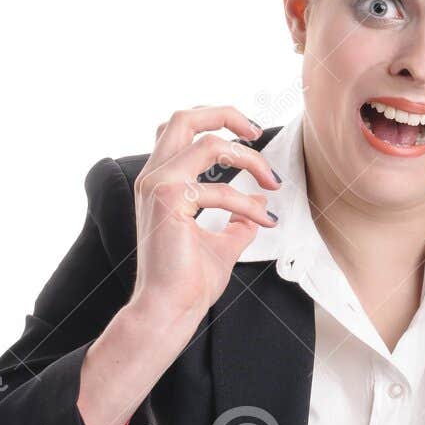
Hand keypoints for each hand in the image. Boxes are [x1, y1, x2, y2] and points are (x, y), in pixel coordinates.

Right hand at [130, 104, 280, 329]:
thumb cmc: (187, 283)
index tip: (250, 137)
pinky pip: (220, 189)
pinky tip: (265, 221)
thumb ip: (239, 219)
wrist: (168, 310)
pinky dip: (248, 204)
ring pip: (207, 142)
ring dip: (248, 158)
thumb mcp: (223, 244)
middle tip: (258, 132)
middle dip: (226, 114)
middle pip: (184, 117)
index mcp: (160, 181)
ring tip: (271, 181)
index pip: (180, 130)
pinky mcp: (169, 201)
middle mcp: (154, 177)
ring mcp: (158, 186)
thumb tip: (261, 203)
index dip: (215, 121)